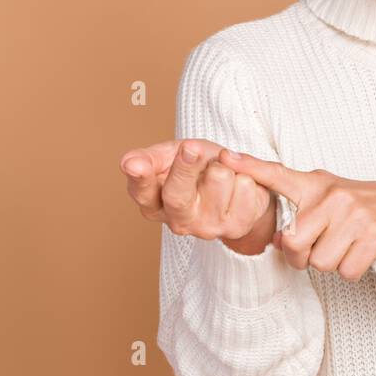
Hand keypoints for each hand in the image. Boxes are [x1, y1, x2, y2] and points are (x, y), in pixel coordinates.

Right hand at [120, 139, 273, 245]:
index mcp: (153, 203)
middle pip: (178, 194)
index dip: (141, 176)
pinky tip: (237, 187)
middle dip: (186, 165)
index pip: (142, 191)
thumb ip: (150, 158)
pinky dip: (245, 175)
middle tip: (192, 147)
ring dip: (224, 166)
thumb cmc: (198, 167)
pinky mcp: (236, 228)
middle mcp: (178, 221)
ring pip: (220, 178)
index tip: (136, 164)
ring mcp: (208, 228)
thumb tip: (129, 162)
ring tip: (220, 175)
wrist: (237, 186)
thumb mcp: (172, 154)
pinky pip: (246, 186)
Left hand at [218, 149, 375, 281]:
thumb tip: (278, 241)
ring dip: (331, 264)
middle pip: (293, 243)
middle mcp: (333, 197)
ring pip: (320, 263)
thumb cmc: (364, 206)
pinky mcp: (374, 237)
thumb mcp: (331, 198)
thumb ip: (301, 214)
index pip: (277, 174)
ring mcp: (354, 216)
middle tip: (318, 249)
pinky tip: (361, 253)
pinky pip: (346, 272)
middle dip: (302, 257)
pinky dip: (352, 270)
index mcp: (316, 185)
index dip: (250, 167)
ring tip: (345, 246)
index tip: (225, 156)